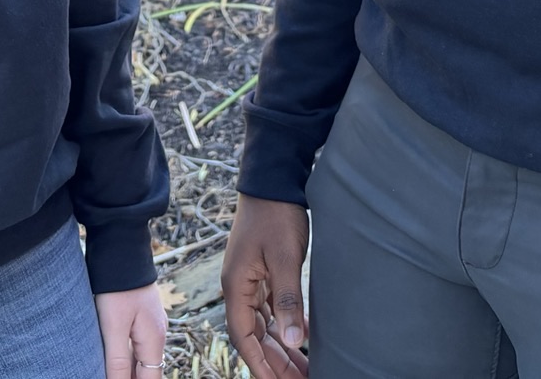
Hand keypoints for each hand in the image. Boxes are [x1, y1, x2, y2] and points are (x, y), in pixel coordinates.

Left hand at [97, 283, 167, 378]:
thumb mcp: (113, 327)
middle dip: (132, 378)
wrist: (121, 248)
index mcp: (154, 340)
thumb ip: (117, 361)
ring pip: (142, 358)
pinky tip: (112, 358)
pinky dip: (127, 357)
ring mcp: (150, 324)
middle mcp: (157, 334)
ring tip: (109, 372)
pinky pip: (137, 345)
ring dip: (129, 370)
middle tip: (109, 377)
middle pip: (148, 371)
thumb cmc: (116, 287)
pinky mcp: (140, 315)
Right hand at [221, 196, 310, 377]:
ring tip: (304, 368)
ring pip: (264, 324)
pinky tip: (302, 337)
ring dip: (281, 347)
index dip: (260, 365)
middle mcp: (239, 287)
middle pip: (254, 335)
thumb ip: (288, 299)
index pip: (244, 338)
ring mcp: (251, 279)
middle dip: (275, 362)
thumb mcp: (284, 258)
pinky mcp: (263, 271)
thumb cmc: (276, 215)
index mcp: (236, 286)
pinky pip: (271, 308)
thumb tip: (294, 340)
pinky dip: (285, 324)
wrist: (273, 179)